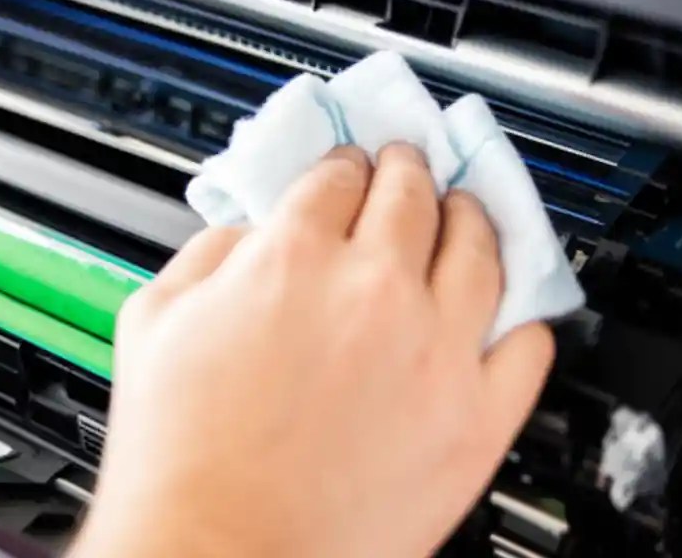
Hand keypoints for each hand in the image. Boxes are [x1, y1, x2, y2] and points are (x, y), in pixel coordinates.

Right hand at [74, 145, 553, 557]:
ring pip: (482, 249)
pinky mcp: (476, 417)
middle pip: (412, 195)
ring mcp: (435, 351)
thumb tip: (250, 235)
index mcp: (292, 260)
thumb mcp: (154, 322)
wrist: (219, 554)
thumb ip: (208, 255)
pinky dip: (521, 313)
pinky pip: (527, 342)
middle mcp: (373, 291)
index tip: (345, 169)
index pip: (337, 177)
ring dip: (473, 215)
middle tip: (406, 166)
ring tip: (467, 210)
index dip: (341, 163)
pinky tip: (507, 306)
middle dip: (406, 169)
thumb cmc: (180, 457)